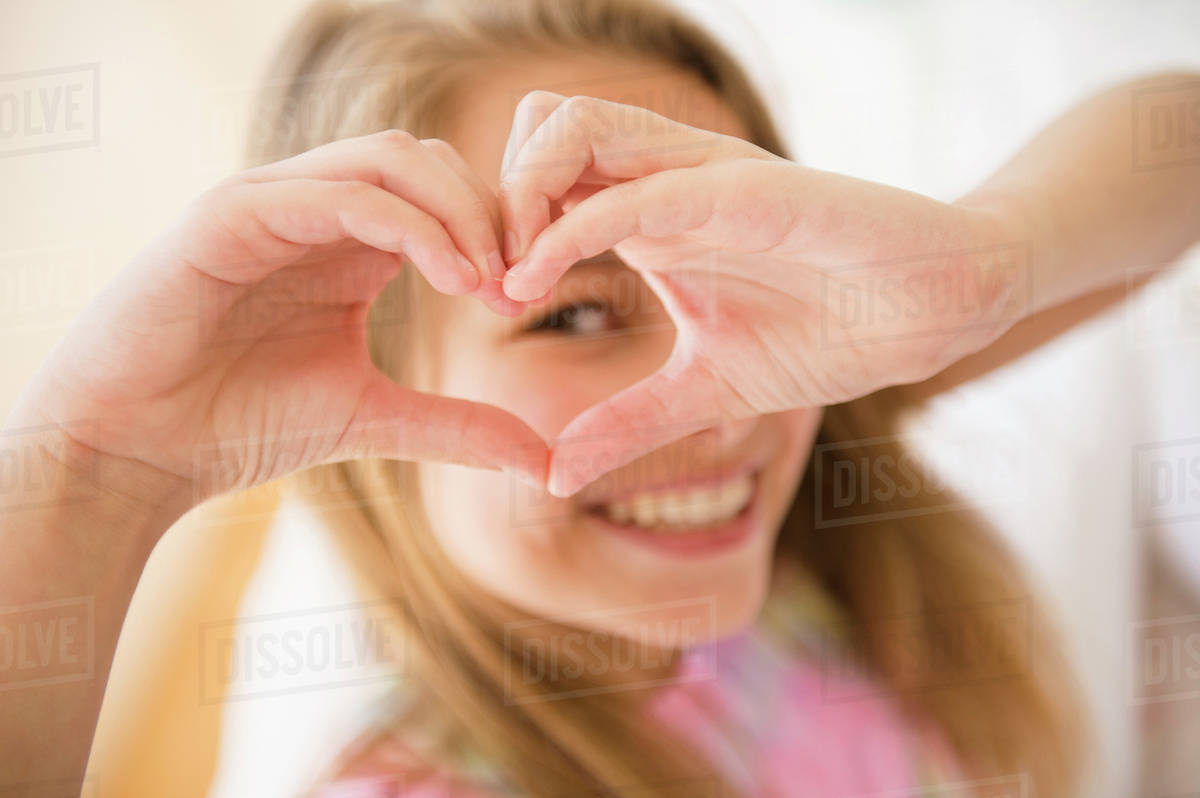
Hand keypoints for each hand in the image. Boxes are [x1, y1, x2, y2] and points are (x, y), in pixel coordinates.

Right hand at [12, 130, 546, 507]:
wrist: (137, 452)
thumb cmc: (239, 425)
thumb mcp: (373, 419)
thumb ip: (456, 427)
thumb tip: (544, 462)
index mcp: (351, 245)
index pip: (445, 196)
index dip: (499, 233)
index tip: (529, 300)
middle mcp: (317, 212)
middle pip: (429, 162)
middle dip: (490, 215)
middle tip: (519, 288)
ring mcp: (273, 203)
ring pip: (390, 159)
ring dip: (458, 211)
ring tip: (488, 283)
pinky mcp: (232, 214)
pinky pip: (337, 192)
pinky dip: (406, 223)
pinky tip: (448, 275)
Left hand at [498, 93, 1024, 495]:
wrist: (930, 312)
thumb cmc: (827, 334)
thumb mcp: (705, 390)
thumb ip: (629, 423)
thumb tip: (553, 477)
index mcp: (649, 217)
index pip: (540, 183)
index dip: (492, 230)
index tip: (477, 301)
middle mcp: (663, 181)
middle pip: (537, 131)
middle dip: (488, 199)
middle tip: (480, 280)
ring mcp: (702, 177)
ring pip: (573, 128)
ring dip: (519, 195)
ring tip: (510, 278)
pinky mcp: (746, 188)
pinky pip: (640, 189)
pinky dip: (574, 227)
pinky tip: (535, 279)